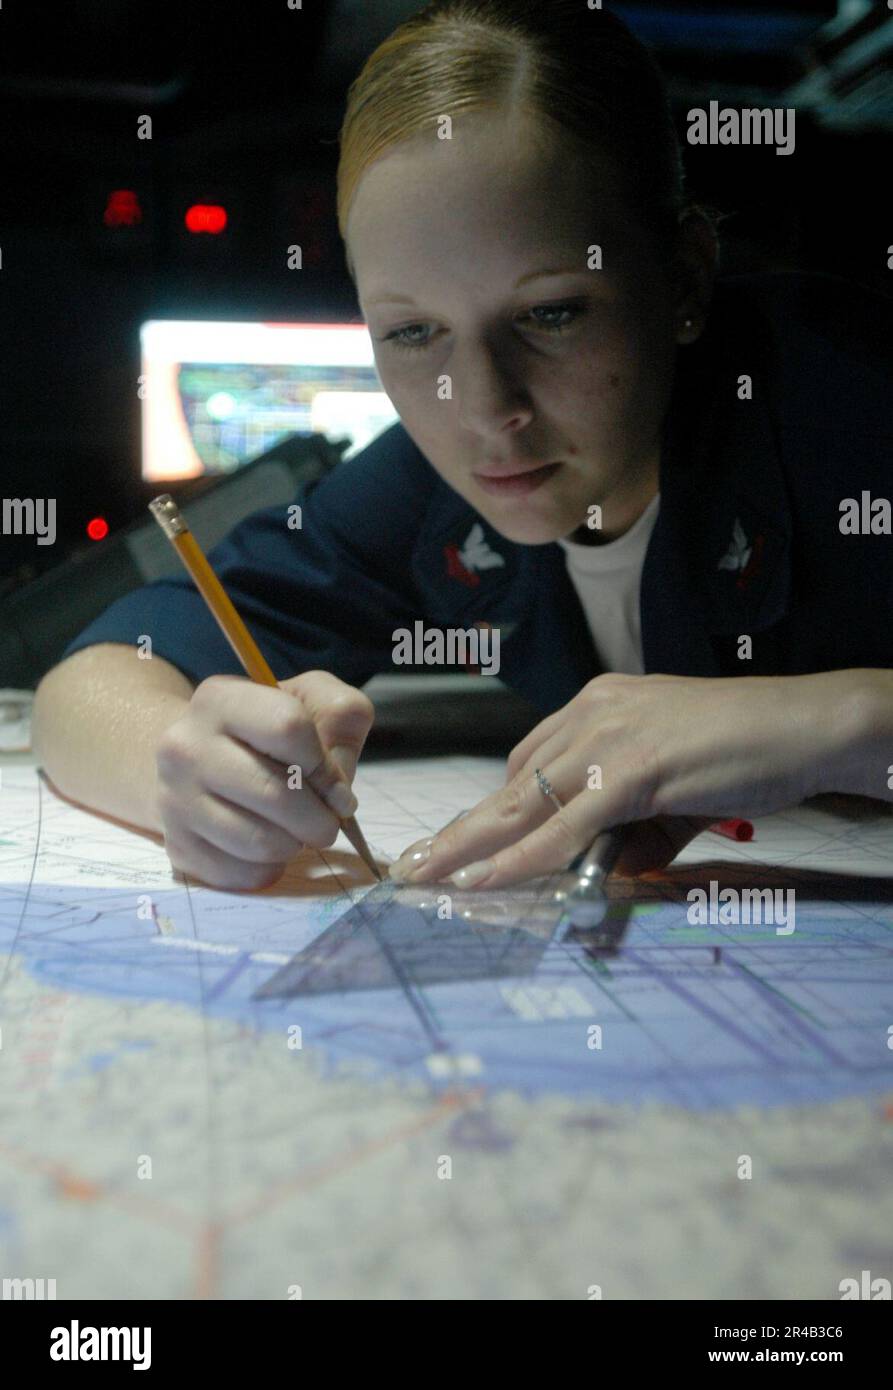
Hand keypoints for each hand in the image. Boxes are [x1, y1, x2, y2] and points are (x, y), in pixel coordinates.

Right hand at [154, 670, 373, 890]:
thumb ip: (342, 717)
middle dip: (319, 817)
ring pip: (260, 842)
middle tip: (327, 820)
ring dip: (295, 844)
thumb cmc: (264, 730)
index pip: (289, 727)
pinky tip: (267, 844)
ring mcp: (174, 800)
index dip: (325, 764)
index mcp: (219, 699)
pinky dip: (271, 867)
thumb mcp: (309, 700)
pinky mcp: (178, 847)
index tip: (335, 784)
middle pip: (276, 794)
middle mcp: (185, 747)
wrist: (195, 761)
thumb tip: (339, 792)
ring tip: (294, 829)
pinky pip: (244, 874)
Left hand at [389, 671, 840, 889]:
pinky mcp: (631, 768)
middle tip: (416, 866)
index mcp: (599, 706)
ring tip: (428, 881)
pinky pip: (563, 826)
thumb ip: (638, 831)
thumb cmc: (752, 751)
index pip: (529, 763)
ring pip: (525, 803)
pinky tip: (486, 882)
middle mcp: (593, 711)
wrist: (808, 724)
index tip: (457, 843)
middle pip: (511, 782)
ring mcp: (609, 736)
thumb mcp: (679, 791)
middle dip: (460, 829)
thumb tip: (610, 873)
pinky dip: (521, 859)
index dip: (490, 810)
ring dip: (471, 848)